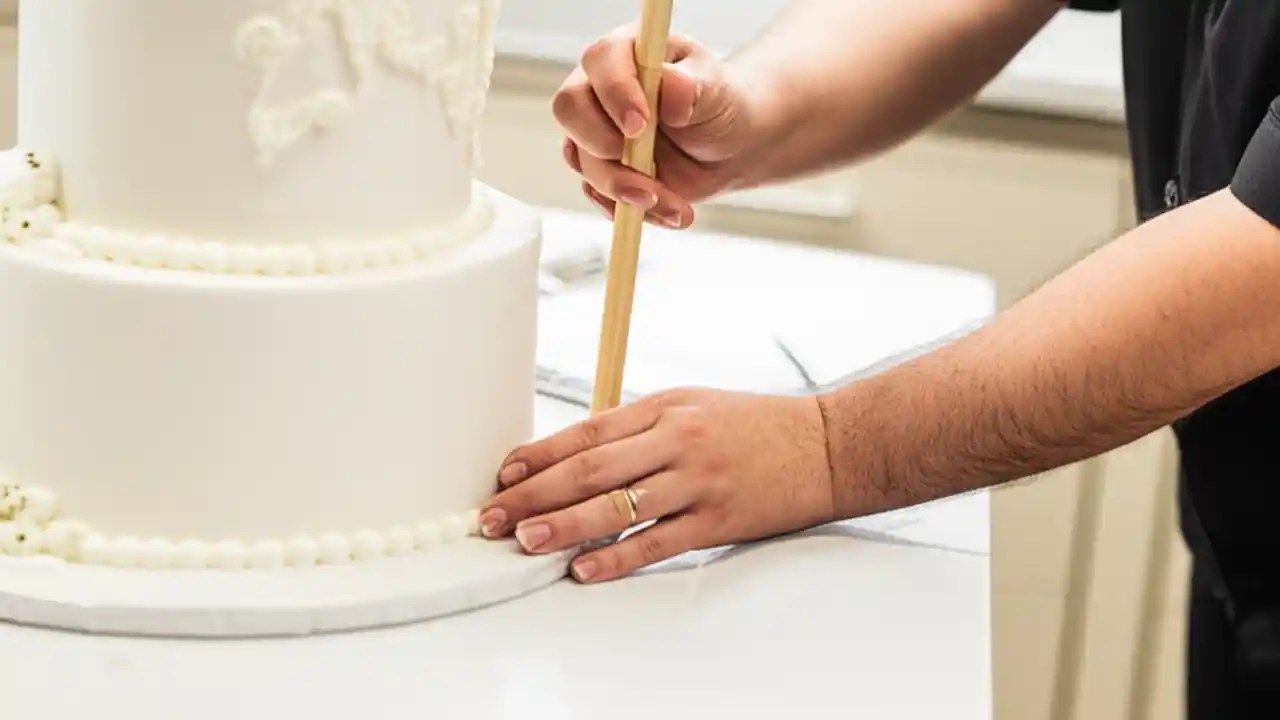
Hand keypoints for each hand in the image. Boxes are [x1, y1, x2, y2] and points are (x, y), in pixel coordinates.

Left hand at [479, 389, 834, 583]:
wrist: (826, 445)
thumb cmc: (756, 425)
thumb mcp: (694, 405)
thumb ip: (640, 425)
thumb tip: (579, 455)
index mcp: (666, 407)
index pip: (588, 431)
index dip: (539, 453)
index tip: (504, 473)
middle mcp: (677, 439)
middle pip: (590, 469)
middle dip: (534, 493)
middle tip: (494, 515)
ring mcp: (697, 480)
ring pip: (616, 506)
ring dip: (563, 525)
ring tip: (525, 541)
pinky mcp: (718, 519)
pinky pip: (657, 543)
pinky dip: (617, 557)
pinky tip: (584, 568)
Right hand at [554, 25, 764, 229]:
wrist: (729, 147)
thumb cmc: (719, 105)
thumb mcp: (715, 91)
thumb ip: (692, 88)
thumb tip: (670, 90)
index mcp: (626, 53)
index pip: (600, 62)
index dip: (614, 94)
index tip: (640, 124)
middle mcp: (600, 89)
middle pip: (570, 110)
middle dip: (604, 147)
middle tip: (645, 171)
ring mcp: (596, 131)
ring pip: (584, 161)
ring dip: (626, 190)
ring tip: (673, 205)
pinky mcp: (600, 168)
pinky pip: (598, 194)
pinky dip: (631, 210)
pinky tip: (668, 210)